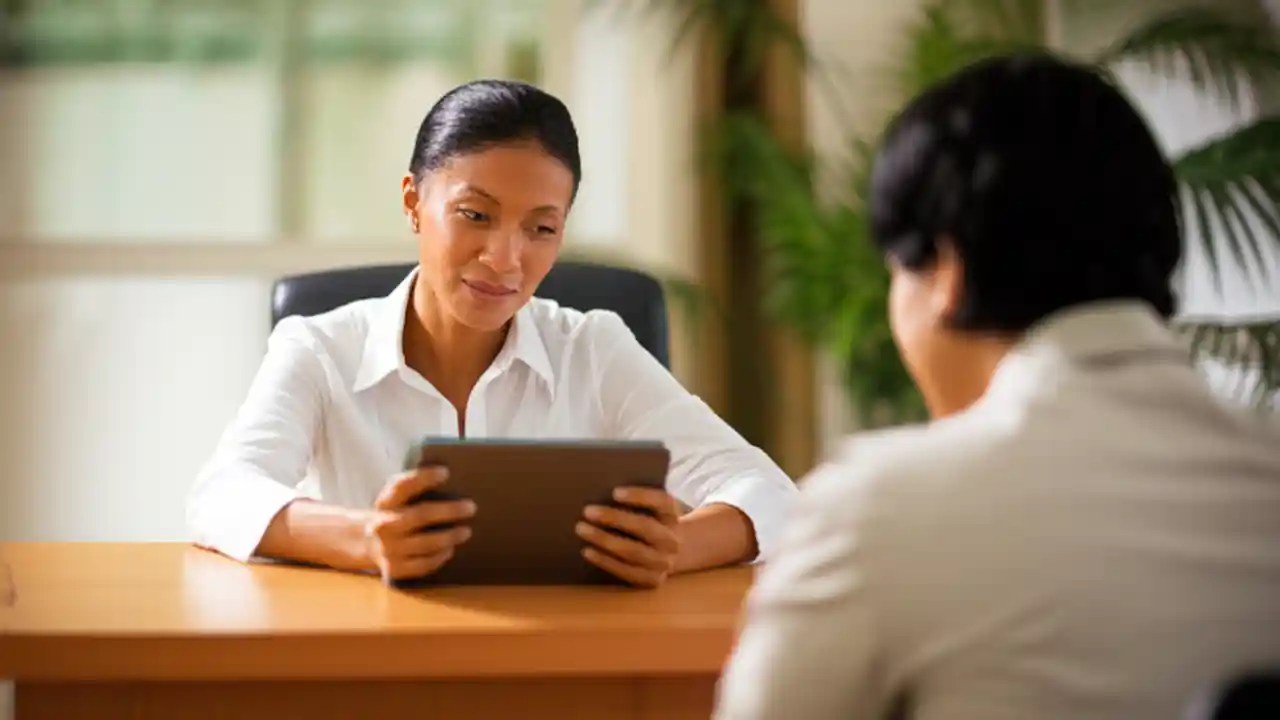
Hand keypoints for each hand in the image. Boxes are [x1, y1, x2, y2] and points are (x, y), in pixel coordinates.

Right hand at [364, 467, 475, 582]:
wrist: (369, 544)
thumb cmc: (395, 514)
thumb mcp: (397, 499)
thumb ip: (415, 490)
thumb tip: (452, 481)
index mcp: (385, 503)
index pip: (402, 486)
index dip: (423, 478)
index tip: (445, 472)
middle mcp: (383, 526)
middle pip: (420, 515)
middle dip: (448, 510)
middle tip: (471, 507)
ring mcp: (388, 549)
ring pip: (425, 543)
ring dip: (449, 537)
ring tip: (466, 531)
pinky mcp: (395, 569)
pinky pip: (424, 564)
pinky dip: (440, 556)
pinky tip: (450, 549)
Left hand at [577, 486, 680, 587]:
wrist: (673, 555)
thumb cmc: (651, 523)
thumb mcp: (652, 509)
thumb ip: (636, 500)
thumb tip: (600, 491)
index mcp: (673, 515)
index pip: (662, 501)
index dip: (640, 496)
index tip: (615, 492)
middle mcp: (672, 539)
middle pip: (645, 527)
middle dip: (615, 518)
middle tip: (588, 511)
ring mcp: (664, 563)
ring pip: (633, 551)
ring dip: (605, 540)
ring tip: (581, 529)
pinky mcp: (652, 580)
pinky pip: (626, 571)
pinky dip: (605, 561)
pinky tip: (587, 551)